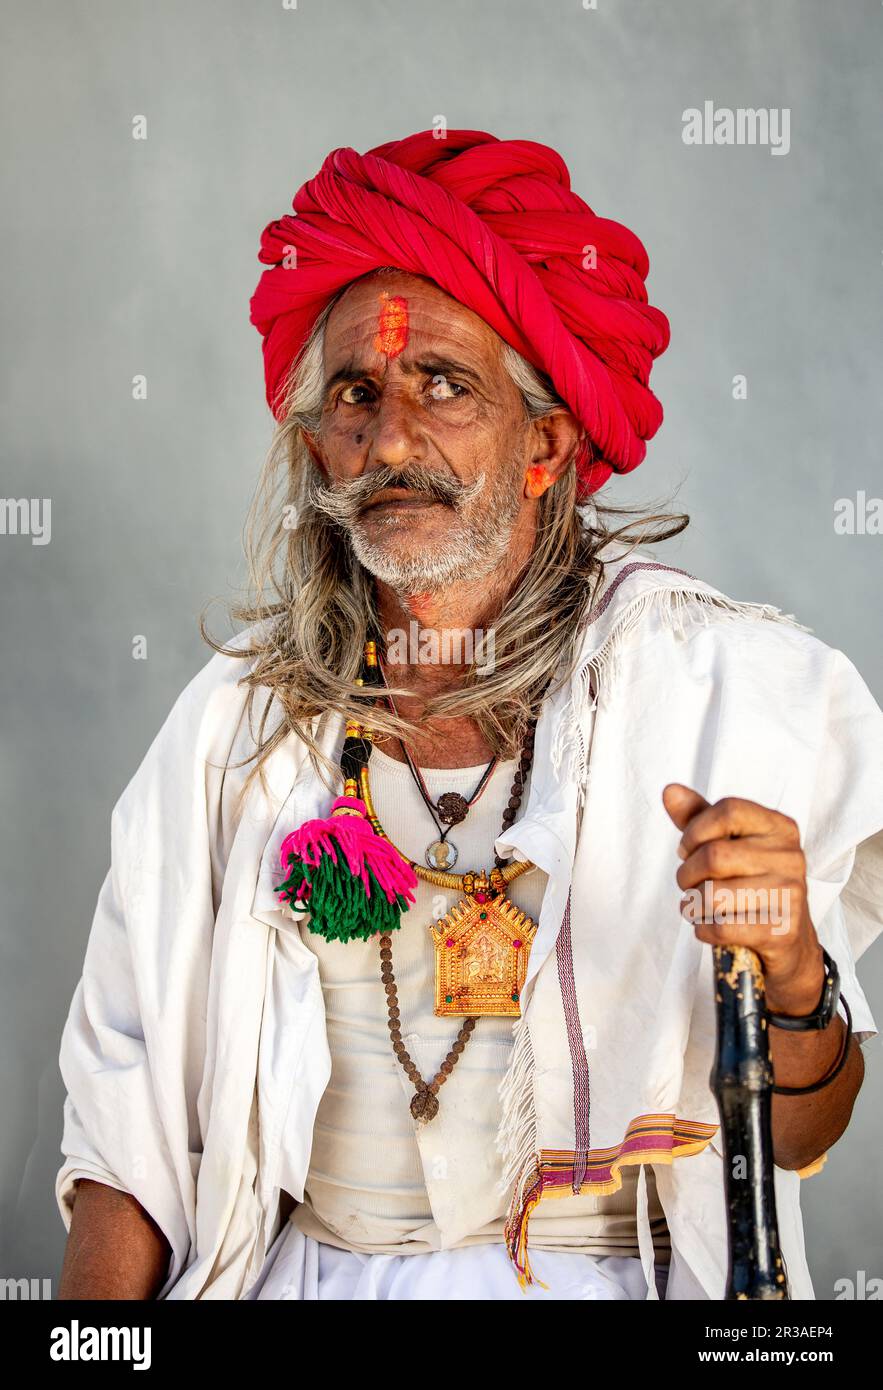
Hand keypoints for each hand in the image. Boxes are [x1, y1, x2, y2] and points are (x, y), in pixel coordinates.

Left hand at [662, 784, 824, 1016]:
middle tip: (688, 883)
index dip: (695, 830)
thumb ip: (700, 817)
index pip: (728, 810)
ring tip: (698, 906)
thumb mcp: (731, 845)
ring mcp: (789, 895)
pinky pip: (720, 927)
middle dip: (687, 874)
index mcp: (779, 827)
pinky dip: (702, 929)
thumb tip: (670, 791)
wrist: (789, 941)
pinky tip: (708, 926)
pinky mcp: (780, 930)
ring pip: (713, 895)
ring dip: (692, 904)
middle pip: (714, 856)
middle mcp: (790, 857)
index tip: (687, 849)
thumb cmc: (752, 884)